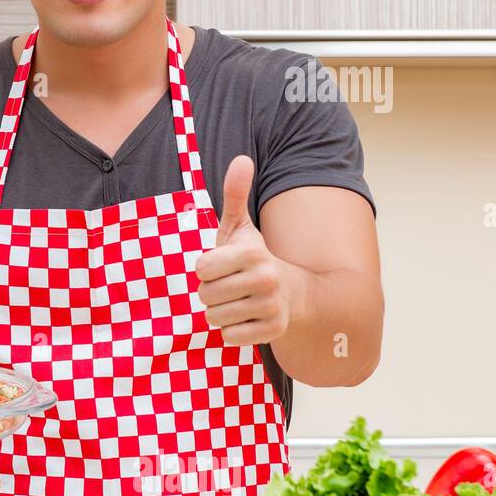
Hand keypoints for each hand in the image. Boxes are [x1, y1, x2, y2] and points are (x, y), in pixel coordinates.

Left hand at [194, 155, 294, 345]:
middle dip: (211, 292)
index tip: (222, 266)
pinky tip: (247, 318)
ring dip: (219, 312)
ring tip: (238, 301)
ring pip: (214, 318)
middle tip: (230, 286)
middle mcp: (265, 279)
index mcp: (252, 253)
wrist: (294, 293)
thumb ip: (235, 195)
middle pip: (205, 295)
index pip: (200, 269)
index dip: (206, 269)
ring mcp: (271, 307)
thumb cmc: (254, 259)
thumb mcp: (241, 228)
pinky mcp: (273, 332)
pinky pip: (228, 337)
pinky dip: (232, 331)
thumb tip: (241, 159)